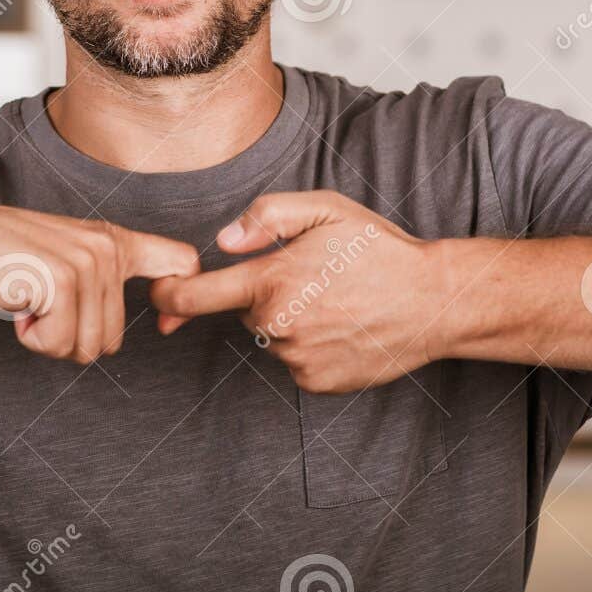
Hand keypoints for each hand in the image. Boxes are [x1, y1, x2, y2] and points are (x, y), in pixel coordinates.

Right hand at [0, 199, 199, 362]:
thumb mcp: (60, 257)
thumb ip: (100, 277)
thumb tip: (143, 321)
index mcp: (112, 240)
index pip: (182, 262)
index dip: (181, 303)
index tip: (165, 326)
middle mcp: (107, 248)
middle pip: (112, 340)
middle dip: (69, 337)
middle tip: (37, 303)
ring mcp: (86, 263)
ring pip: (86, 347)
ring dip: (47, 338)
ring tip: (25, 298)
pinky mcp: (60, 282)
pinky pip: (57, 345)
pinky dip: (30, 338)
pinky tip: (15, 302)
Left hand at [149, 191, 439, 392]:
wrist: (434, 302)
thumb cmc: (379, 250)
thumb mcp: (325, 209)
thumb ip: (266, 216)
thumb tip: (223, 241)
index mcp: (270, 282)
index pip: (191, 298)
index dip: (166, 298)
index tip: (157, 297)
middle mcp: (277, 327)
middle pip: (242, 310)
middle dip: (261, 294)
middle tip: (311, 277)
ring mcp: (296, 360)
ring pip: (270, 335)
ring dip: (289, 320)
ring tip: (336, 301)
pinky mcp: (316, 382)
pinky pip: (294, 360)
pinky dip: (309, 344)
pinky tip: (343, 326)